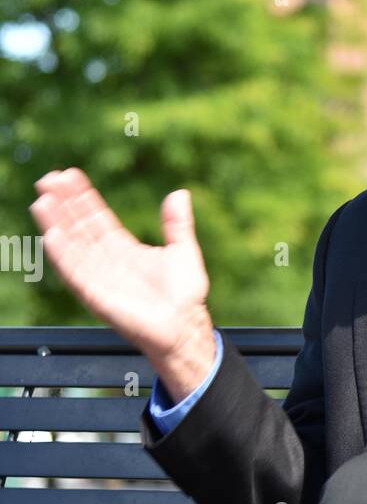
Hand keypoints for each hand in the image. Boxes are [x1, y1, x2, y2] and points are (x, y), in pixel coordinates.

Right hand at [31, 168, 215, 399]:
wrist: (184, 327)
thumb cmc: (185, 296)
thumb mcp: (183, 250)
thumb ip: (177, 223)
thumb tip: (179, 194)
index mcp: (123, 248)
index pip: (96, 217)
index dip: (83, 197)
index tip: (70, 176)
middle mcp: (107, 261)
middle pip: (79, 227)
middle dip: (64, 204)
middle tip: (50, 179)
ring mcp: (99, 277)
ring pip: (72, 245)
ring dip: (57, 223)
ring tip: (44, 201)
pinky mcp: (96, 296)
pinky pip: (75, 273)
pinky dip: (63, 255)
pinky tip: (52, 235)